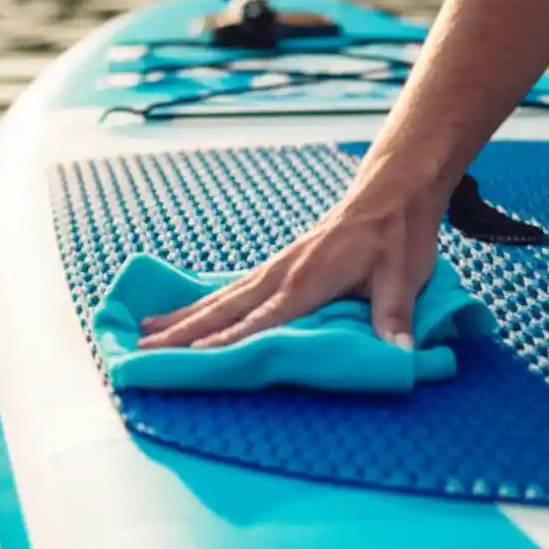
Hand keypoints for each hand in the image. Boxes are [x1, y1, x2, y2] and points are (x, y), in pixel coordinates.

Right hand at [137, 184, 444, 350]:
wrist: (391, 193)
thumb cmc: (398, 236)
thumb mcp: (403, 275)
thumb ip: (394, 316)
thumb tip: (399, 353)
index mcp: (308, 279)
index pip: (262, 317)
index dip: (230, 338)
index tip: (196, 355)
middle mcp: (281, 273)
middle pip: (224, 307)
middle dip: (183, 330)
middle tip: (145, 348)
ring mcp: (275, 268)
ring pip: (220, 296)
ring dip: (182, 315)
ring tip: (146, 330)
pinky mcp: (276, 266)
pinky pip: (230, 289)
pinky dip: (201, 303)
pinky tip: (183, 313)